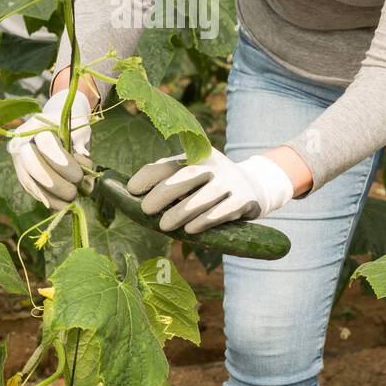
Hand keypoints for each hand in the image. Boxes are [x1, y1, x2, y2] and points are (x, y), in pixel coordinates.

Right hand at [7, 90, 94, 210]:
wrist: (57, 126)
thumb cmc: (72, 127)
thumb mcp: (81, 129)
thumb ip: (82, 146)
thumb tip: (84, 170)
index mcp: (37, 126)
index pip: (46, 144)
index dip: (62, 162)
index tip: (79, 175)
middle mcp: (22, 143)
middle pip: (33, 166)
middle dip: (55, 184)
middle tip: (74, 192)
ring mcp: (19, 161)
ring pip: (31, 182)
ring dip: (52, 197)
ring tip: (70, 204)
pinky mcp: (23, 175)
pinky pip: (33, 190)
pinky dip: (48, 200)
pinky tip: (62, 206)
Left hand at [126, 147, 294, 233]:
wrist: (254, 187)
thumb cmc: (209, 185)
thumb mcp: (191, 177)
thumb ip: (165, 179)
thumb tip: (131, 193)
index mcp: (196, 155)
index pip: (170, 163)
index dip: (150, 175)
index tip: (132, 190)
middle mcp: (215, 165)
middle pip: (188, 175)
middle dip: (164, 192)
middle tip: (146, 210)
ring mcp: (231, 181)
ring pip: (206, 195)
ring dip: (183, 211)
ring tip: (164, 226)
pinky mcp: (245, 199)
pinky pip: (225, 210)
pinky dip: (207, 220)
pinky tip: (191, 230)